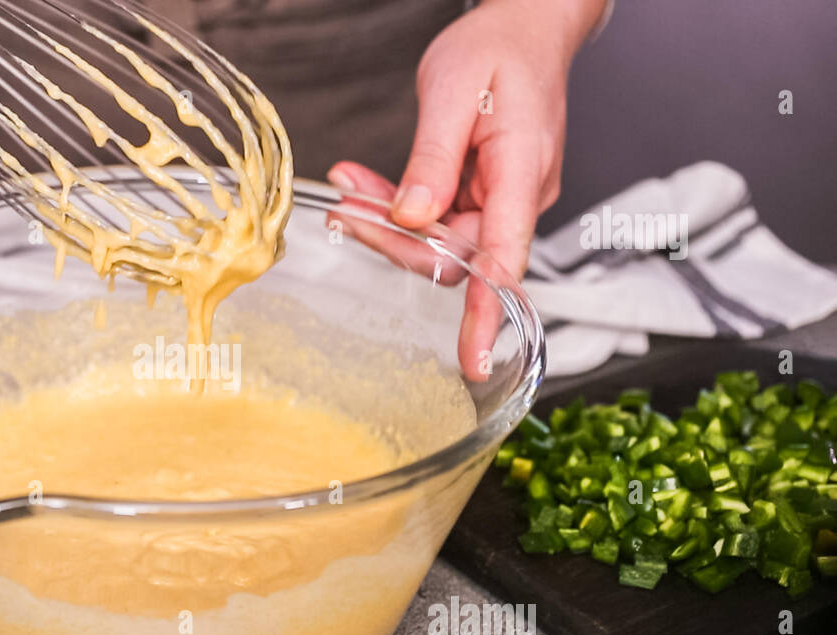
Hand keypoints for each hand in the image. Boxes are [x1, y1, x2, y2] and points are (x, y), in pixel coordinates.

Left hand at [328, 0, 604, 380]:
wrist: (528, 26)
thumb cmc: (498, 49)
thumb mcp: (454, 91)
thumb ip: (432, 160)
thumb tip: (412, 218)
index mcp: (522, 173)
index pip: (505, 261)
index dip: (487, 316)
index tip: (473, 360)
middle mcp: (519, 196)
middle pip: (456, 255)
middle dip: (395, 240)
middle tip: (348, 206)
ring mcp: (504, 198)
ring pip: (441, 238)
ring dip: (389, 219)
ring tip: (349, 184)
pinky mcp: (486, 194)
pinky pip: (440, 216)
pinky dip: (401, 204)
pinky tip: (367, 183)